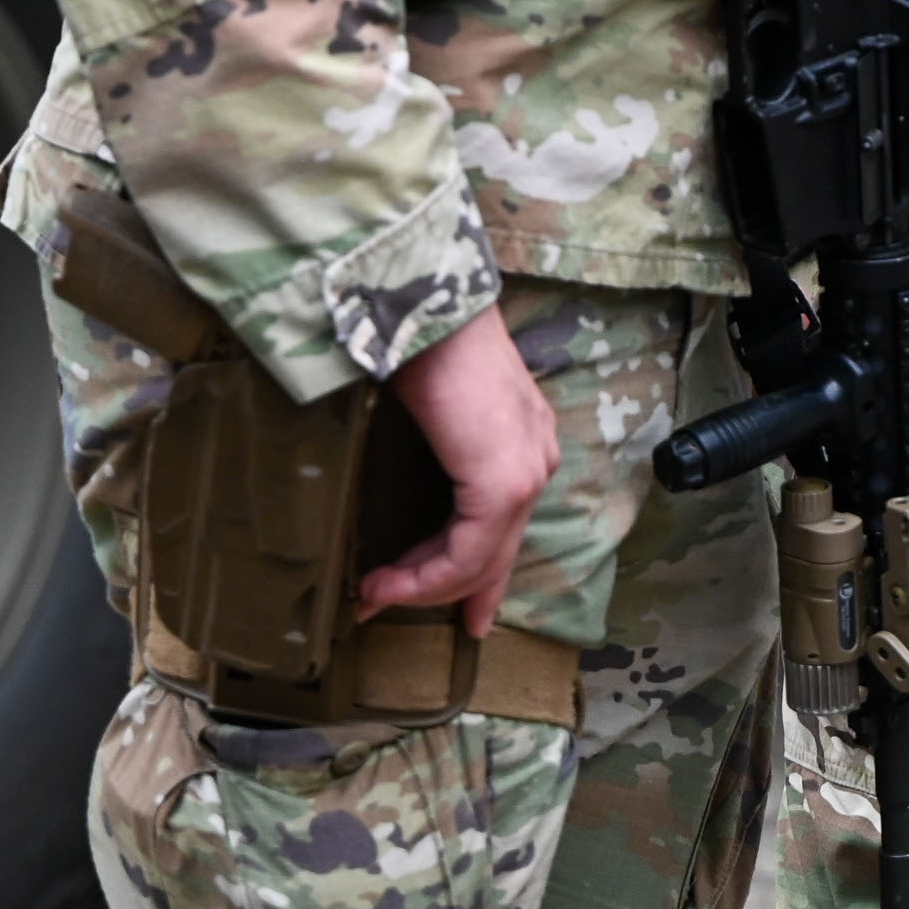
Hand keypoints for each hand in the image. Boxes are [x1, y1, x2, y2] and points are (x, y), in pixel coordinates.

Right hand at [365, 306, 555, 634]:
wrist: (426, 303)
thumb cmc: (419, 337)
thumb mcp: (433, 402)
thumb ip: (436, 444)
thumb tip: (404, 478)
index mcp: (524, 436)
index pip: (504, 521)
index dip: (475, 570)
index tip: (451, 604)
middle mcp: (535, 457)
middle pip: (495, 548)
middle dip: (449, 590)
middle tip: (393, 606)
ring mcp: (525, 472)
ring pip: (480, 557)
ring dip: (422, 585)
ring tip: (373, 594)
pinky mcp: (503, 483)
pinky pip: (468, 553)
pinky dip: (425, 577)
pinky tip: (386, 585)